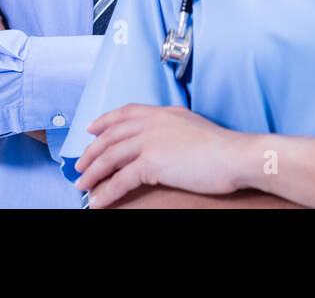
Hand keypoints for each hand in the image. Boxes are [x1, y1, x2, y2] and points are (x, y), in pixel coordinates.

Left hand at [73, 104, 248, 207]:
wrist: (235, 155)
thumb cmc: (221, 146)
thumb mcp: (192, 125)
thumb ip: (172, 126)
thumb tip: (163, 137)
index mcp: (162, 112)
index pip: (125, 112)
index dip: (104, 120)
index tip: (91, 128)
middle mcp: (152, 123)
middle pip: (110, 136)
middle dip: (91, 152)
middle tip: (79, 165)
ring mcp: (150, 141)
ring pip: (110, 157)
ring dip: (92, 173)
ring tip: (81, 186)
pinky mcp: (152, 162)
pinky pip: (121, 180)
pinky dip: (106, 192)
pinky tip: (98, 202)